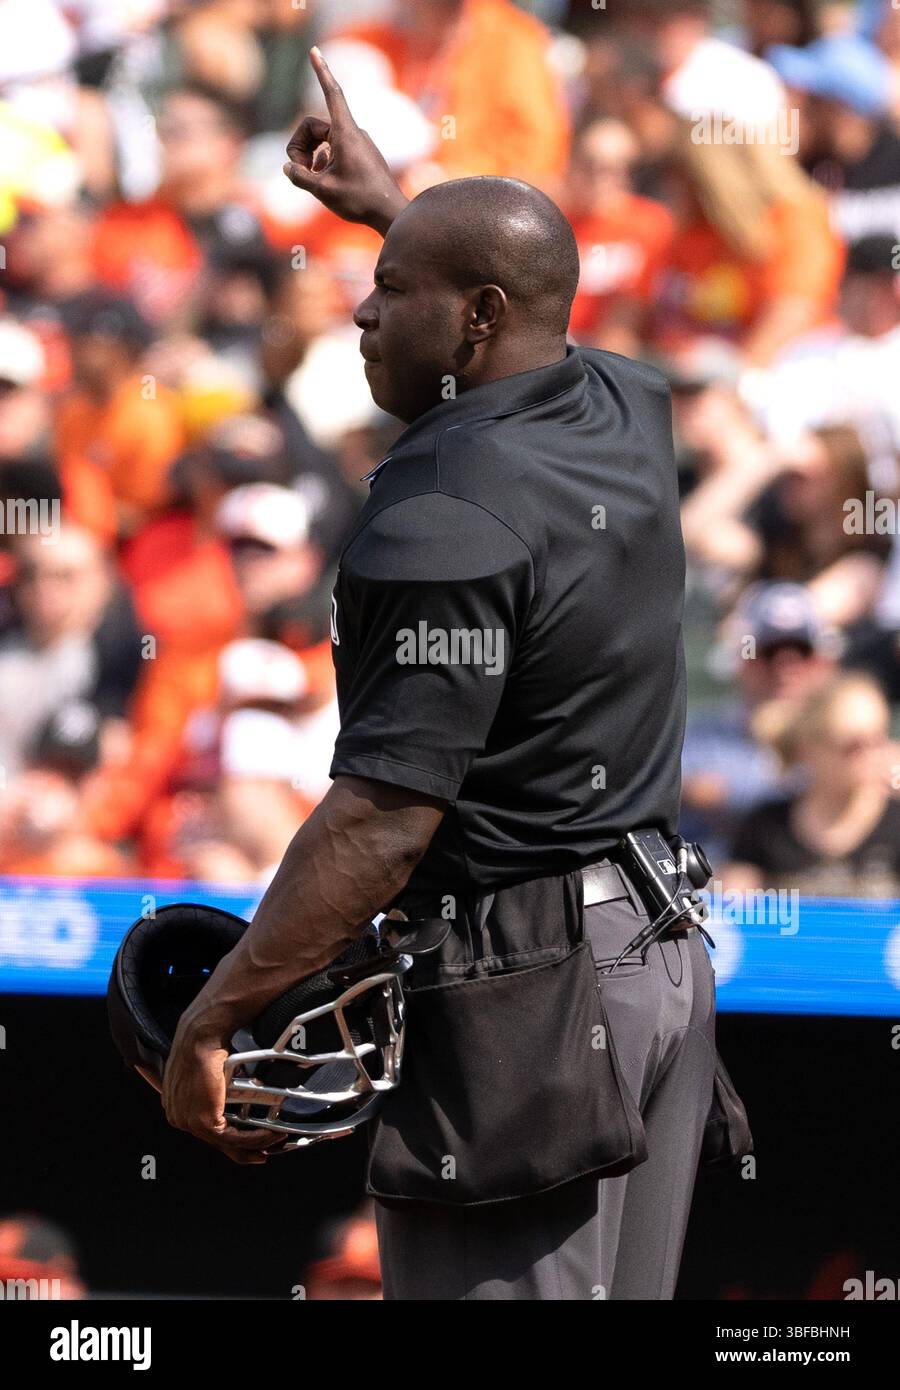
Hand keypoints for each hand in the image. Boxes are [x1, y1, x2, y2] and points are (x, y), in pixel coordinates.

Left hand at [161, 1015, 272, 1164]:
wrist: (203, 1034)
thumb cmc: (205, 1043)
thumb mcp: (208, 1068)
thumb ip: (217, 1086)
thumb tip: (241, 1088)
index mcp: (175, 1104)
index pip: (205, 1128)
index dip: (230, 1137)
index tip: (250, 1140)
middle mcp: (177, 1117)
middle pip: (216, 1141)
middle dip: (243, 1150)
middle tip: (263, 1152)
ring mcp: (188, 1122)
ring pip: (226, 1143)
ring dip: (255, 1144)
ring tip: (275, 1140)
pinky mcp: (203, 1122)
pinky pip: (233, 1138)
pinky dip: (255, 1138)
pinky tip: (270, 1134)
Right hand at [283, 47, 407, 234]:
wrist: (391, 214)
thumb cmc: (361, 202)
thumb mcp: (323, 191)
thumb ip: (300, 177)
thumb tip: (288, 168)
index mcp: (345, 133)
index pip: (332, 93)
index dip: (321, 71)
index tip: (314, 50)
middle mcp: (352, 132)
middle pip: (312, 126)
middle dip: (300, 146)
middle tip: (301, 172)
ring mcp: (356, 142)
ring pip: (321, 139)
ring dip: (311, 156)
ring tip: (315, 179)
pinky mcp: (359, 153)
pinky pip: (333, 149)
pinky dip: (323, 161)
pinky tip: (326, 179)